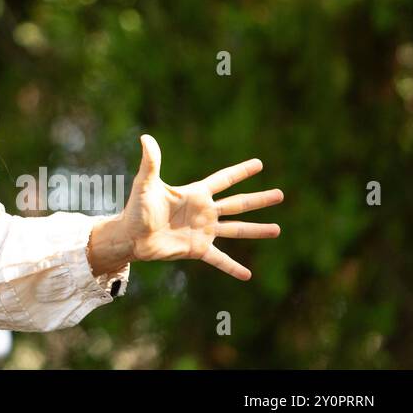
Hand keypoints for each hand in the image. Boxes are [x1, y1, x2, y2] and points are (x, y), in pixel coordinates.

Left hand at [117, 133, 283, 279]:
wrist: (131, 237)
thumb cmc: (136, 209)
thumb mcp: (145, 184)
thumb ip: (150, 162)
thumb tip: (145, 137)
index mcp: (195, 194)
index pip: (223, 179)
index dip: (241, 172)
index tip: (259, 164)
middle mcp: (204, 212)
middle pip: (238, 204)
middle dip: (259, 199)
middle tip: (281, 194)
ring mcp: (203, 231)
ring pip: (236, 230)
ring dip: (257, 230)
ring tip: (277, 229)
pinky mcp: (198, 250)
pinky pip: (220, 260)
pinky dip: (233, 267)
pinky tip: (248, 275)